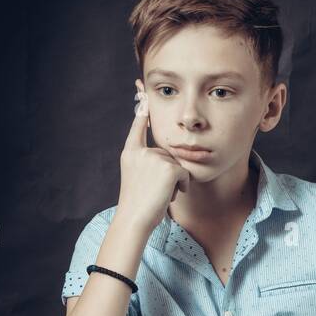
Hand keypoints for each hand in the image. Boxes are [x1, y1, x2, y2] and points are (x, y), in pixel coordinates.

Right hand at [116, 83, 189, 231]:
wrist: (135, 219)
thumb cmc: (138, 204)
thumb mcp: (137, 177)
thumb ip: (147, 162)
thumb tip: (170, 157)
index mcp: (130, 153)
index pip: (138, 127)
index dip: (142, 112)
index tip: (144, 96)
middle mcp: (141, 152)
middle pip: (166, 155)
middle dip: (168, 173)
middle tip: (154, 191)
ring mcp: (155, 158)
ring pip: (176, 165)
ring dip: (175, 182)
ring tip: (160, 195)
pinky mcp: (169, 168)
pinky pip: (184, 173)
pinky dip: (182, 186)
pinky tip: (170, 195)